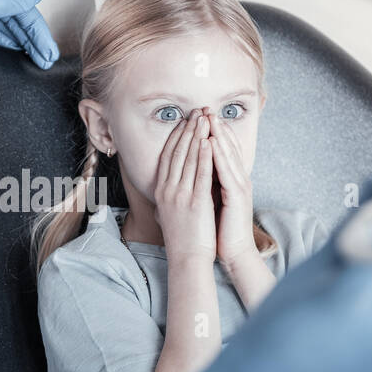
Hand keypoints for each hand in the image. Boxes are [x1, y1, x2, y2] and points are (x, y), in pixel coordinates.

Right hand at [153, 112, 216, 262]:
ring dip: (197, 136)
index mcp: (162, 191)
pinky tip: (209, 141)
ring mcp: (180, 195)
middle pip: (177, 153)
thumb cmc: (182, 238)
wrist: (187, 258)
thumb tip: (168, 186)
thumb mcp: (169, 212)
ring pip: (189, 159)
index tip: (184, 121)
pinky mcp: (195, 202)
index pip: (168, 157)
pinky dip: (204, 156)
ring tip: (205, 119)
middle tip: (197, 112)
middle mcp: (168, 190)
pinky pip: (200, 174)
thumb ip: (169, 196)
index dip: (176, 137)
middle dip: (187, 130)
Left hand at [207, 110, 257, 267]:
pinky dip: (221, 156)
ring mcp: (240, 186)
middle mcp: (238, 179)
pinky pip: (228, 171)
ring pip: (229, 155)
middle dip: (216, 128)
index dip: (212, 133)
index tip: (199, 117)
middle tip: (205, 109)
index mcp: (231, 180)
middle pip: (227, 147)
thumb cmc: (219, 230)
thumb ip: (204, 185)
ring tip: (210, 118)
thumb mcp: (209, 201)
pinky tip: (213, 144)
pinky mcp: (238, 196)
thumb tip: (189, 174)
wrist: (233, 252)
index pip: (222, 150)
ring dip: (219, 135)